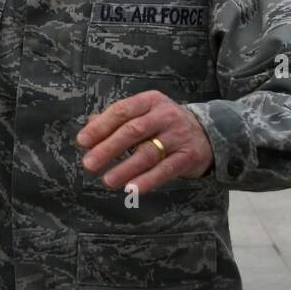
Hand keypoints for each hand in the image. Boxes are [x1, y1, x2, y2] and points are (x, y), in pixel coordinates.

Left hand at [76, 90, 214, 195]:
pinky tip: (132, 189)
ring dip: (125, 168)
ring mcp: (178, 136)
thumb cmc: (165, 124)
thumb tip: (88, 126)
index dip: (100, 127)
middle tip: (89, 163)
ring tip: (107, 180)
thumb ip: (118, 119)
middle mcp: (165, 115)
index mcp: (150, 101)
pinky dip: (147, 180)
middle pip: (132, 131)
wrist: (208, 133)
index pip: (122, 111)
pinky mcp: (187, 156)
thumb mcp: (145, 113)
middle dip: (108, 148)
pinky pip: (165, 170)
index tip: (82, 142)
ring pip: (147, 152)